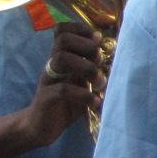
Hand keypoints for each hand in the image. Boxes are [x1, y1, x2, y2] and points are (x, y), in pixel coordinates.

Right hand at [24, 23, 103, 147]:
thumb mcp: (82, 83)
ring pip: (61, 58)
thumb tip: (116, 58)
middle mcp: (54, 65)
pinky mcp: (46, 98)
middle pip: (63, 40)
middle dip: (87, 47)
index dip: (81, 29)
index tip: (98, 40)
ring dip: (87, 68)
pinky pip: (63, 89)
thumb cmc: (66, 103)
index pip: (63, 31)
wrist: (41, 127)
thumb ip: (93, 69)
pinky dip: (83, 94)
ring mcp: (48, 80)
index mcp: (62, 58)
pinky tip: (95, 102)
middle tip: (100, 62)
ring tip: (100, 83)